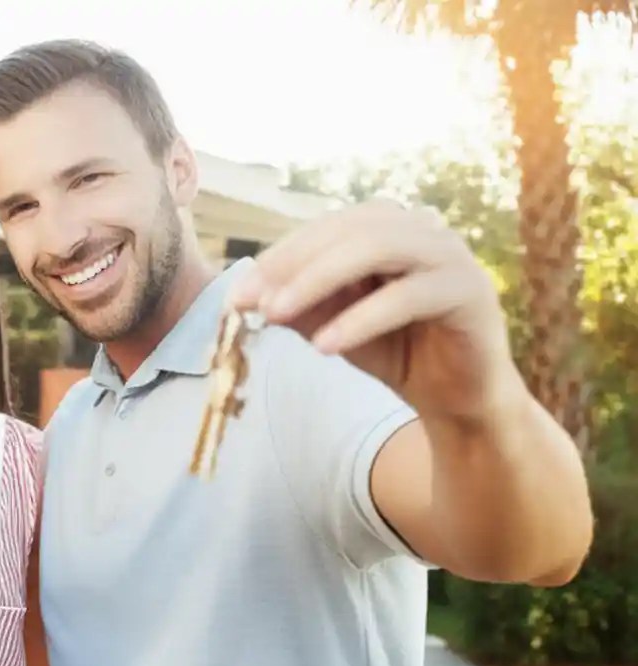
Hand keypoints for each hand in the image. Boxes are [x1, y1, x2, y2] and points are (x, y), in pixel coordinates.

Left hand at [228, 199, 520, 422]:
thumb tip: (247, 294)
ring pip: (377, 249)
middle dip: (292, 265)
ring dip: (318, 281)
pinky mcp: (470, 290)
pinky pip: (407, 297)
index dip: (277, 258)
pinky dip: (360, 319)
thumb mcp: (332, 324)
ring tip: (277, 315)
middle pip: (347, 231)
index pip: (323, 229)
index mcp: (386, 226)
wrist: (457, 398)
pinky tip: (325, 346)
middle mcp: (420, 227)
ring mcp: (449, 253)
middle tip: (253, 302)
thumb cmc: (395, 351)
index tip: (237, 296)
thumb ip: (298, 305)